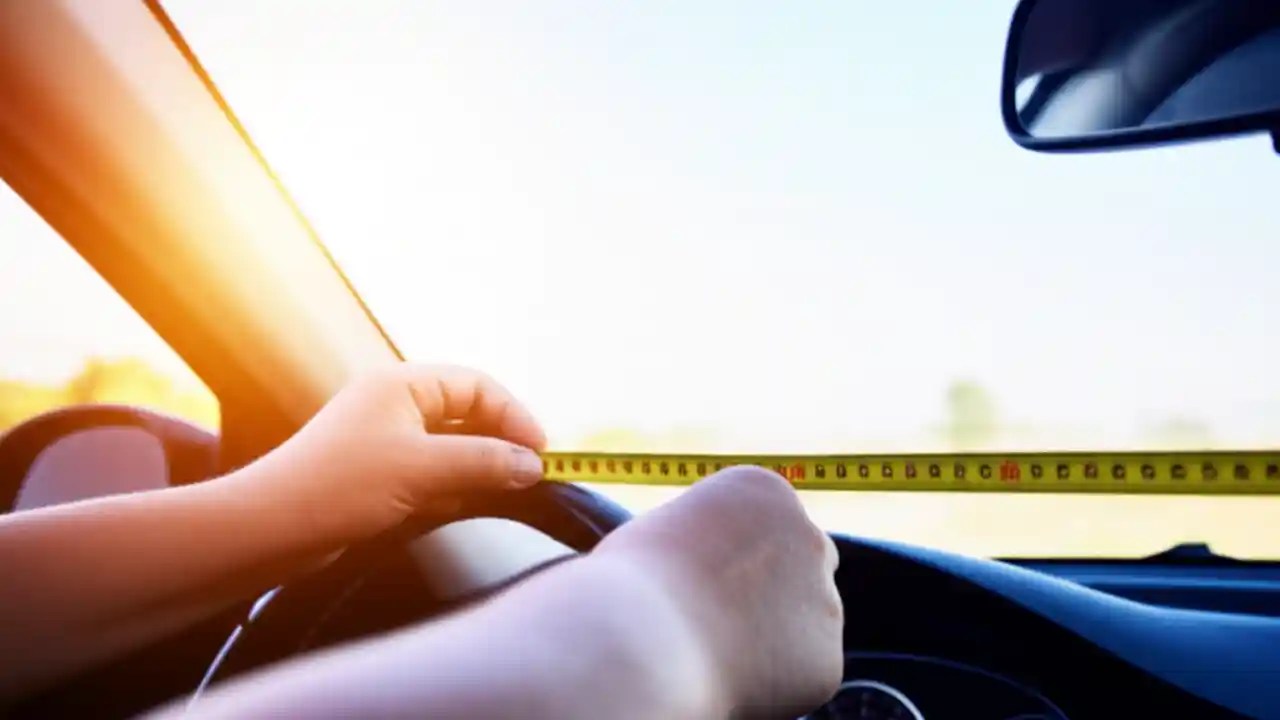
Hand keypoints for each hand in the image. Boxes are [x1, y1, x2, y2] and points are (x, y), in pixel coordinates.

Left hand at [250, 363, 546, 547]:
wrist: (271, 528)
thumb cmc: (341, 486)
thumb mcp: (424, 470)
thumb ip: (485, 463)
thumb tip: (533, 465)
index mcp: (403, 385)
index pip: (478, 386)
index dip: (514, 415)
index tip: (540, 452)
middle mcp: (395, 404)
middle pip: (467, 413)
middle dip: (500, 441)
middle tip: (529, 473)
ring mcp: (385, 438)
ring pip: (450, 445)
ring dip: (478, 465)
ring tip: (504, 491)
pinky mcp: (376, 472)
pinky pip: (430, 470)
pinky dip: (453, 484)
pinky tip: (464, 503)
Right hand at [594, 466, 843, 718]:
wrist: (642, 639)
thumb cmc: (629, 584)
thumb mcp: (664, 532)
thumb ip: (704, 541)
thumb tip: (708, 573)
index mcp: (763, 490)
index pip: (766, 524)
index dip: (734, 557)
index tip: (704, 578)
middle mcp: (808, 535)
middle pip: (802, 563)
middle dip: (774, 590)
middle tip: (723, 619)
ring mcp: (824, 598)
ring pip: (802, 622)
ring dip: (772, 635)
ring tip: (709, 649)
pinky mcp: (826, 658)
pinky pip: (800, 672)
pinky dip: (774, 682)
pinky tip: (727, 675)